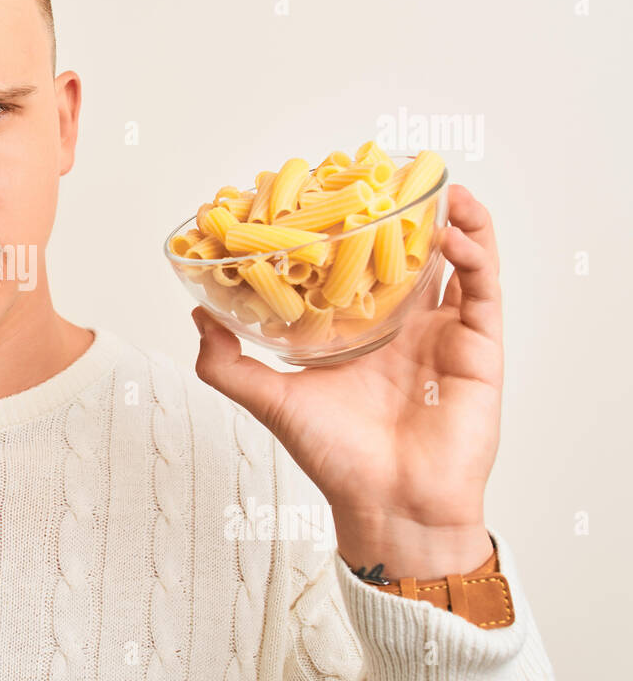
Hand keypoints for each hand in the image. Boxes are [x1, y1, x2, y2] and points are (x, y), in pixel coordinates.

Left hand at [192, 184, 500, 579]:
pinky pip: (484, 290)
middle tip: (394, 176)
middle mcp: (405, 329)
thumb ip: (228, 364)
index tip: (339, 193)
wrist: (386, 504)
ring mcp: (445, 336)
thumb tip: (196, 317)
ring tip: (437, 186)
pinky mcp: (479, 349)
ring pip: (458, 263)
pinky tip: (457, 229)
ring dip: (453, 221)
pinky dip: (477, 253)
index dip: (356, 232)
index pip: (362, 269)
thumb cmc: (334, 459)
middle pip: (413, 257)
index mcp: (362, 334)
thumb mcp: (271, 401)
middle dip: (408, 217)